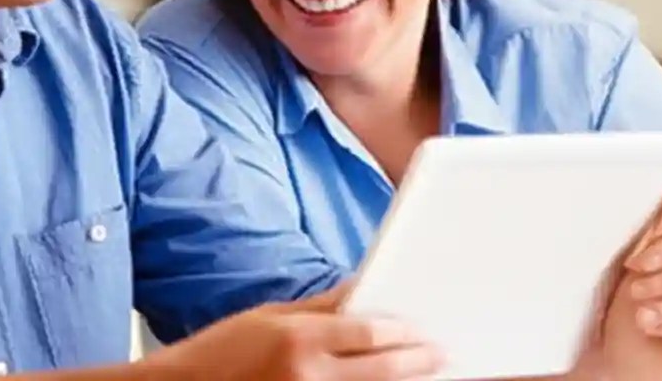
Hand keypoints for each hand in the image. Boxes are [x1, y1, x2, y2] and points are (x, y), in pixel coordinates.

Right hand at [143, 283, 444, 380]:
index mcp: (298, 340)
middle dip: (416, 361)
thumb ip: (319, 306)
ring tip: (426, 373)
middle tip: (441, 355)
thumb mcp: (268, 316)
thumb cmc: (221, 352)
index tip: (421, 331)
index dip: (402, 333)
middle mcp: (307, 375)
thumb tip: (359, 290)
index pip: (368, 334)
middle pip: (381, 369)